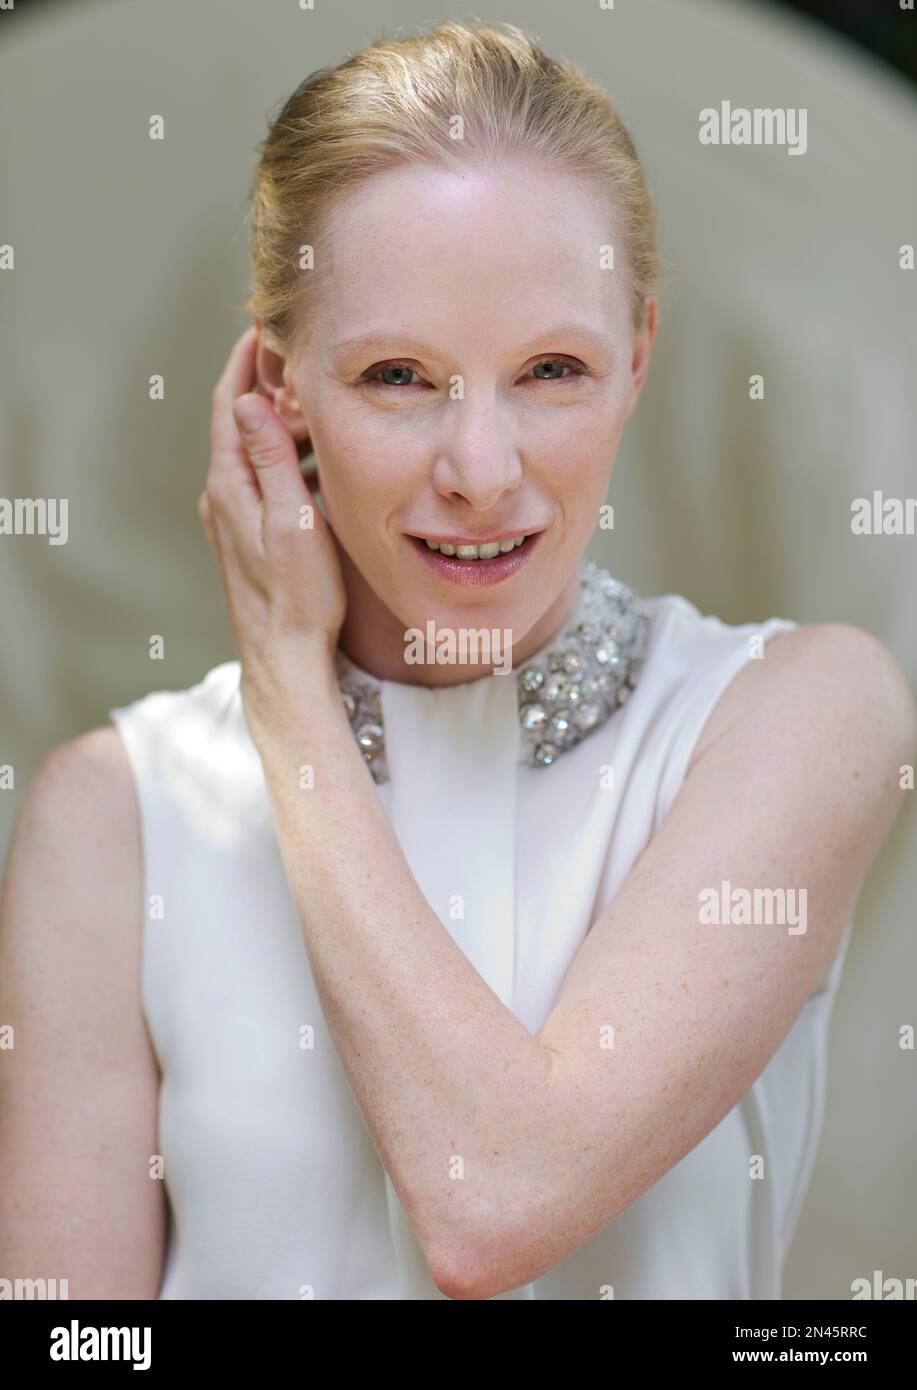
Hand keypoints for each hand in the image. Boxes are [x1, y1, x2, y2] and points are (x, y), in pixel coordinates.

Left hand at [200, 324, 346, 728]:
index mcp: (230, 486)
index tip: (265, 324)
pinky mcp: (248, 534)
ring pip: (254, 450)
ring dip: (281, 422)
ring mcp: (232, 516)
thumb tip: (249, 401)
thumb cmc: (296, 596)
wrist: (282, 656)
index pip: (230, 404)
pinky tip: (318, 460)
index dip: (246, 360)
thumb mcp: (292, 520)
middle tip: (301, 354)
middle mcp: (222, 497)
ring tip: (316, 400)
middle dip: (267, 383)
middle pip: (240, 421)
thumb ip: (271, 460)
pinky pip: (263, 478)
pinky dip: (286, 457)